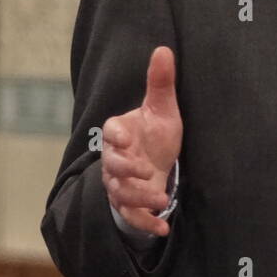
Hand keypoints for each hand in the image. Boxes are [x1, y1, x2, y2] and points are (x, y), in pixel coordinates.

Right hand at [102, 46, 183, 234]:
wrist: (157, 162)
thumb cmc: (156, 132)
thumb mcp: (162, 108)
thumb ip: (160, 82)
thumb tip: (164, 48)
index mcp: (120, 132)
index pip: (112, 132)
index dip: (116, 137)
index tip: (126, 138)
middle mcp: (116, 159)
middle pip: (112, 166)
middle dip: (126, 170)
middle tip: (146, 171)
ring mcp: (120, 183)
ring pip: (120, 192)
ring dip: (138, 198)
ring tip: (160, 200)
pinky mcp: (130, 203)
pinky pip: (131, 216)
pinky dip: (145, 223)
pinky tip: (163, 227)